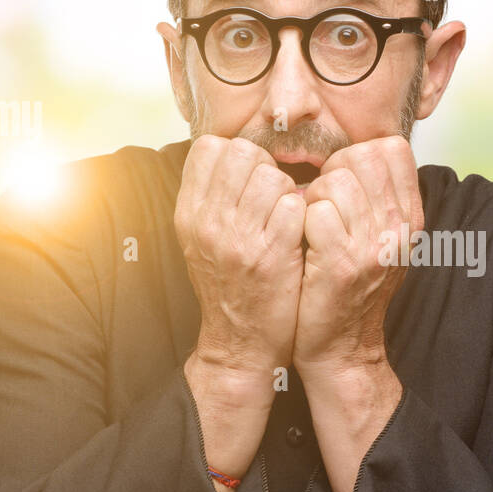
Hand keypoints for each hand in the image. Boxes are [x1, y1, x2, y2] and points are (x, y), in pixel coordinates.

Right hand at [176, 135, 306, 373]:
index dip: (237, 154)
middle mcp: (208, 222)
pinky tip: (299, 232)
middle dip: (266, 167)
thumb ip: (210, 196)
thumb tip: (230, 153)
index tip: (249, 179)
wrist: (240, 343)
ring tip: (286, 215)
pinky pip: (294, 205)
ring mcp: (239, 238)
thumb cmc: (228, 286)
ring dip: (288, 190)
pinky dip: (304, 213)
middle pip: (243, 153)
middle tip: (272, 197)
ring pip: (272, 176)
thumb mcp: (201, 238)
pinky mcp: (273, 255)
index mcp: (189, 213)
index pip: (210, 147)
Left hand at [293, 136, 422, 372]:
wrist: (343, 349)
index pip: (393, 149)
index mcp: (410, 217)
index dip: (359, 155)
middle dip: (332, 171)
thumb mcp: (381, 241)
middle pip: (363, 156)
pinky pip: (315, 212)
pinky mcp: (342, 265)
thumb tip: (358, 153)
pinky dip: (299, 221)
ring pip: (335, 181)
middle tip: (322, 204)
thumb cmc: (351, 290)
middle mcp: (398, 229)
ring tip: (310, 225)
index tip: (344, 183)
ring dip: (312, 197)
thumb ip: (379, 199)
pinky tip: (300, 242)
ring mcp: (373, 247)